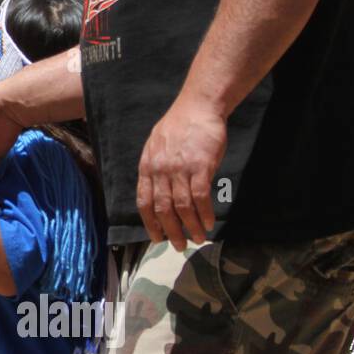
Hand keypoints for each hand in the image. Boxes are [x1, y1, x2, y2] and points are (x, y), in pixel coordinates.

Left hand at [136, 96, 226, 250]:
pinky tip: (209, 222)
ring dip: (191, 226)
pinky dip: (205, 213)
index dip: (150, 222)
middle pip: (162, 208)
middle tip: (179, 245)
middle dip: (171, 231)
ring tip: (198, 238)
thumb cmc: (178, 128)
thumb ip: (155, 170)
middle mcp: (160, 170)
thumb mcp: (156, 147)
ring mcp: (180, 169)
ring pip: (182, 207)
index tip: (156, 237)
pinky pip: (200, 197)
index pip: (144, 201)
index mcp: (147, 167)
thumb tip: (158, 194)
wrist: (197, 108)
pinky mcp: (200, 167)